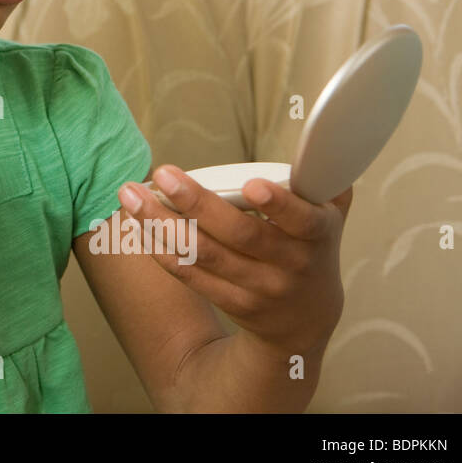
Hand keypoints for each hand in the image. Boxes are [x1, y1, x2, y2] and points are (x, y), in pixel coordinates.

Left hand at [118, 164, 351, 355]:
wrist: (305, 322)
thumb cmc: (310, 251)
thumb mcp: (330, 220)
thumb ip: (326, 183)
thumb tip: (323, 139)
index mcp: (316, 236)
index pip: (302, 221)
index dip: (278, 205)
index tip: (251, 186)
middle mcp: (289, 265)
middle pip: (239, 234)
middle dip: (197, 203)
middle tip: (163, 173)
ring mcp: (259, 288)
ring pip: (204, 255)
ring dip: (161, 223)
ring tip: (131, 195)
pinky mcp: (232, 303)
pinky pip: (190, 275)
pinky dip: (160, 249)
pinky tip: (137, 224)